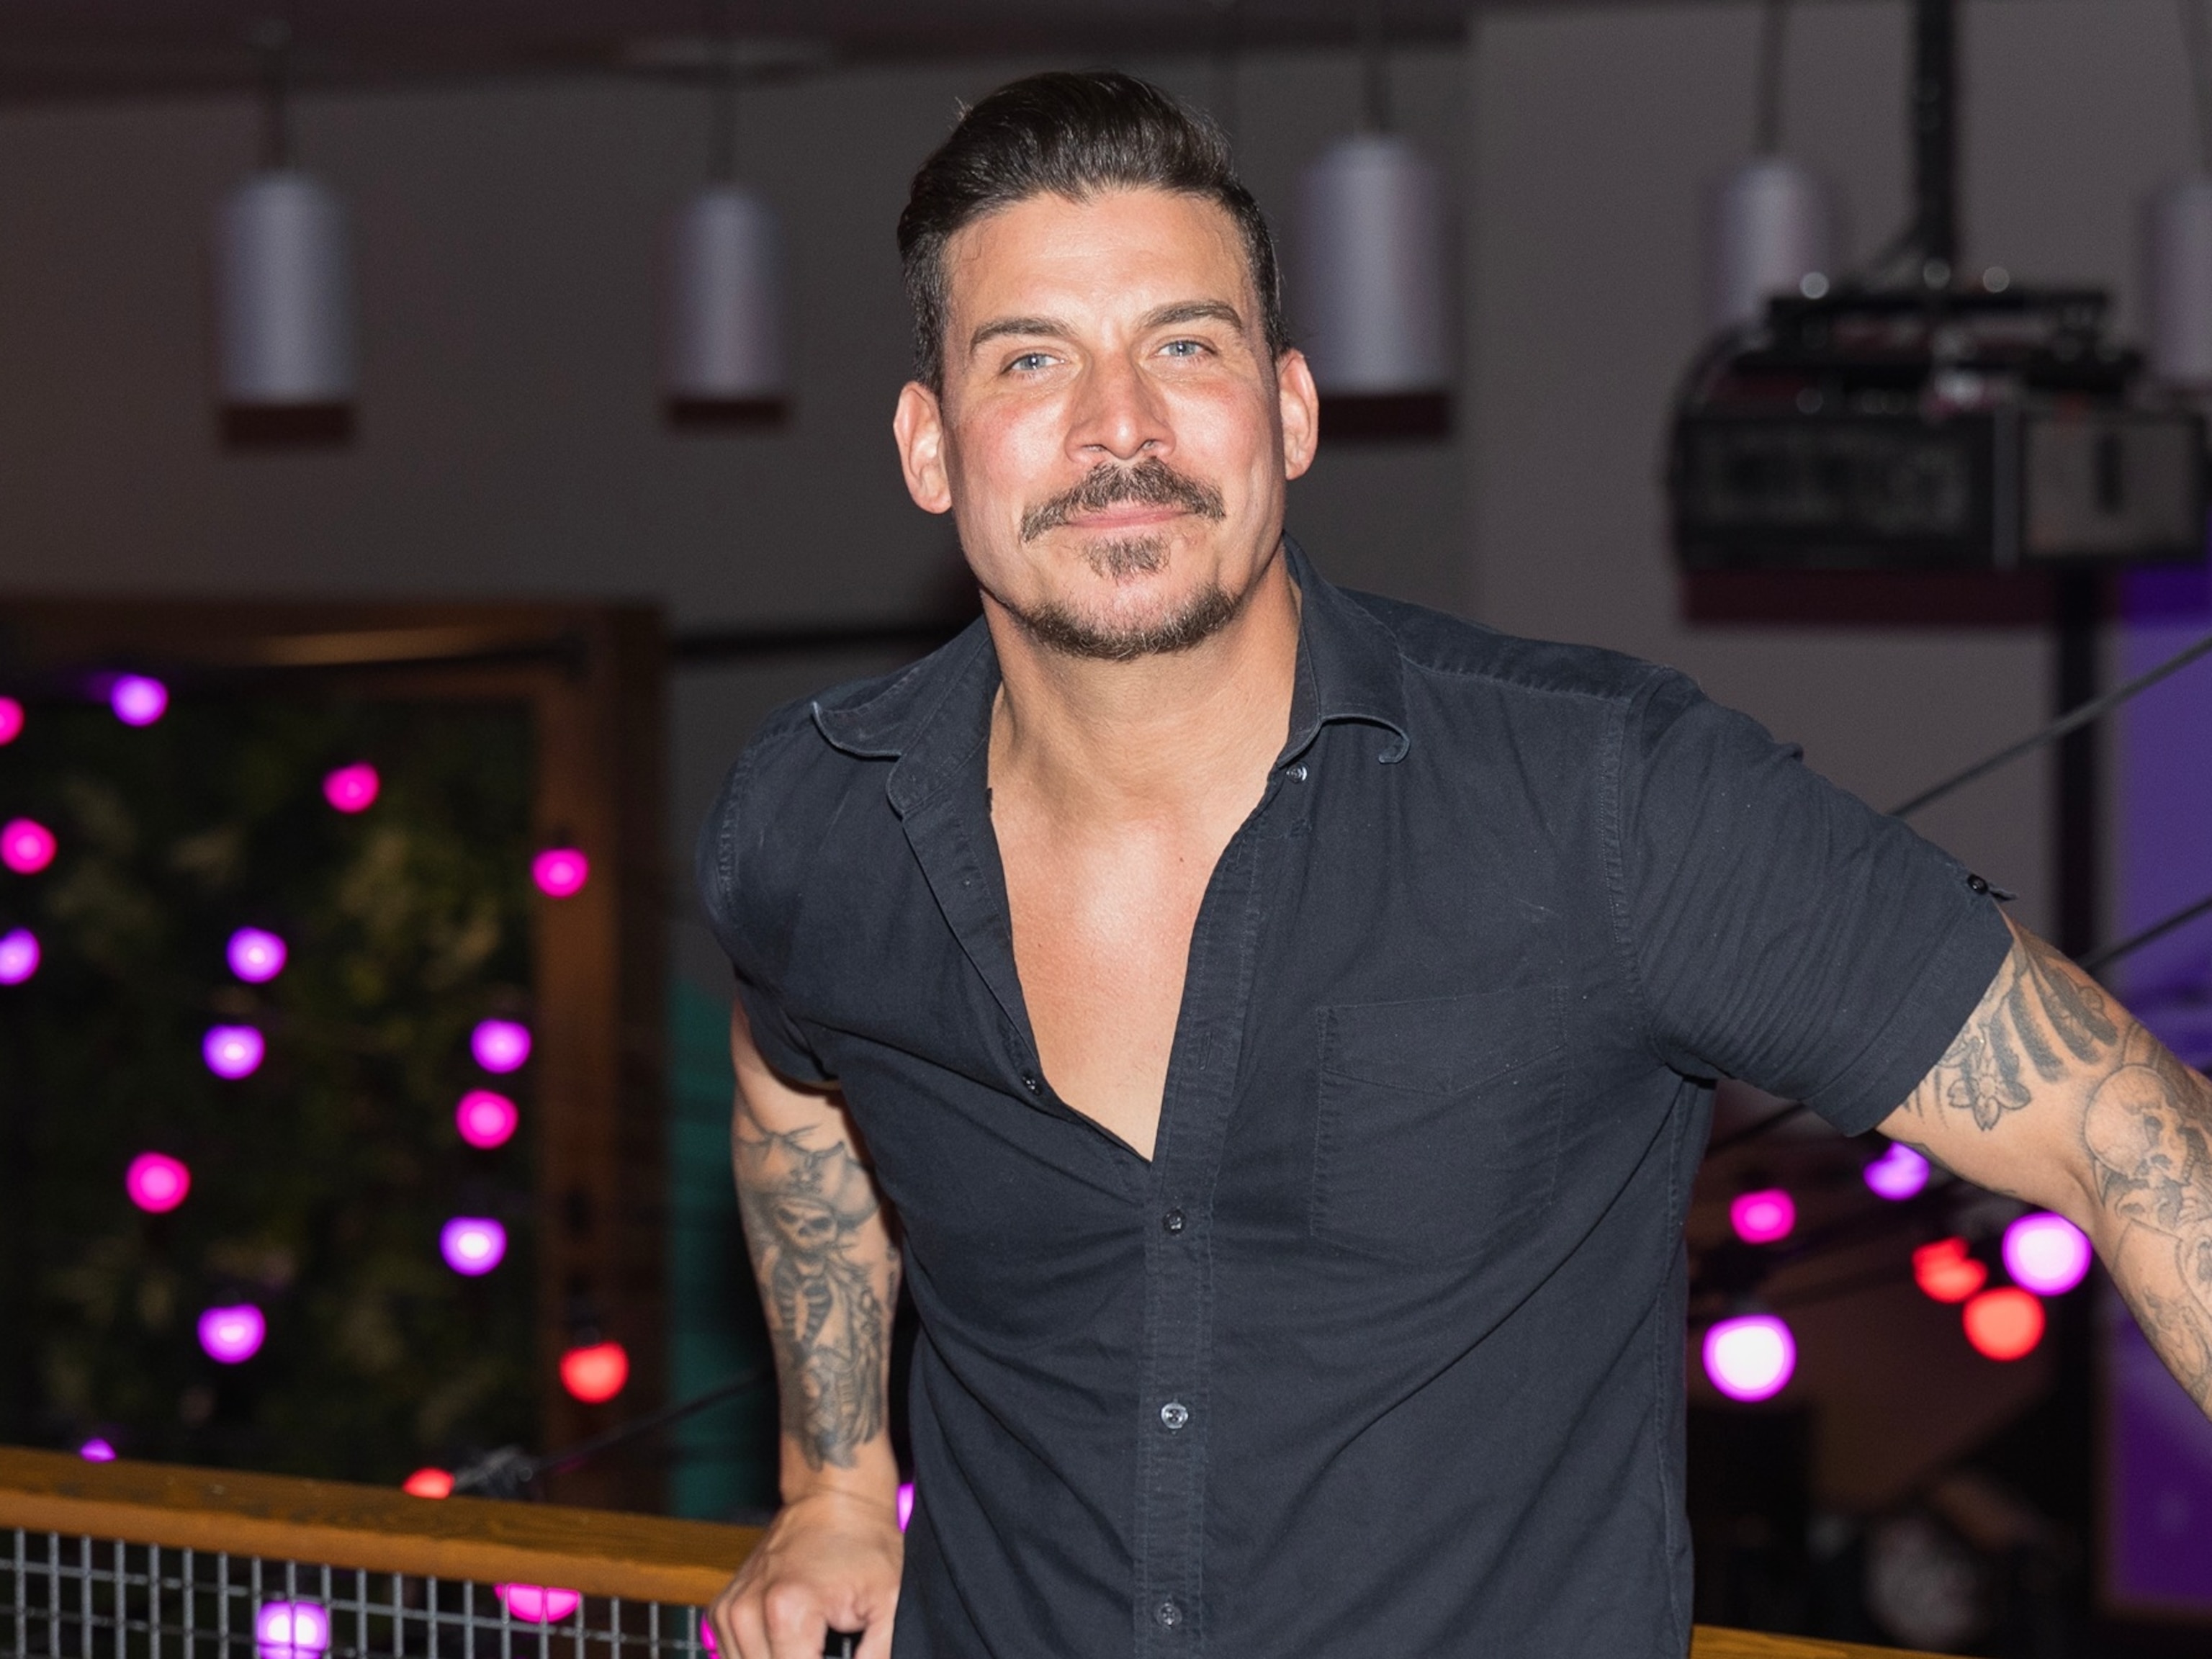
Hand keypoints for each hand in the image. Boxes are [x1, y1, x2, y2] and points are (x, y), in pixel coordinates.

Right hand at [709, 1489, 901, 1658]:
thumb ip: (878, 1655)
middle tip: (832, 1650)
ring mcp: (729, 1612)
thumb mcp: (888, 1603)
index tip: (844, 1656)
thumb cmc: (864, 1545)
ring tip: (812, 1647)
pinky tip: (790, 1647)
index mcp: (786, 1612)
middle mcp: (746, 1613)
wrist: (833, 1499)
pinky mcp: (721, 1611)